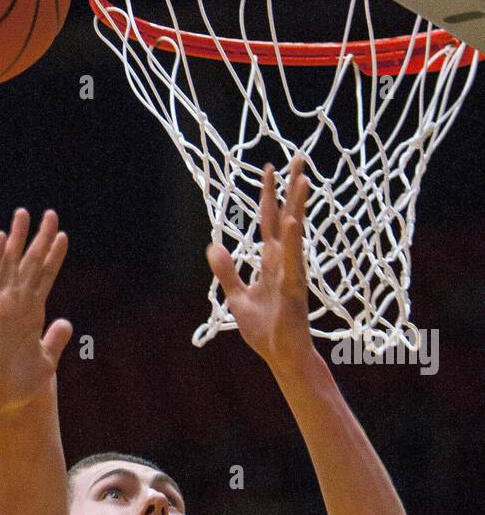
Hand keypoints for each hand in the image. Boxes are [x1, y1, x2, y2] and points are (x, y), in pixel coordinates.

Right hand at [0, 210, 71, 412]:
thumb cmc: (11, 387)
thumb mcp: (44, 362)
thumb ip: (54, 341)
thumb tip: (67, 323)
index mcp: (30, 316)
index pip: (45, 279)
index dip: (54, 257)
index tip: (63, 236)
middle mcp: (17, 306)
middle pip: (31, 264)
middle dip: (41, 238)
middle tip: (50, 212)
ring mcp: (2, 306)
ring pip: (12, 264)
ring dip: (20, 238)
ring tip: (25, 212)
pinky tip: (1, 237)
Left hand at [206, 156, 316, 370]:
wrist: (280, 356)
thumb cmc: (265, 330)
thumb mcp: (237, 297)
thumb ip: (227, 272)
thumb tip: (212, 246)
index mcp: (271, 262)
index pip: (269, 221)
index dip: (269, 195)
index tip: (271, 168)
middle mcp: (284, 262)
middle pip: (288, 218)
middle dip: (292, 190)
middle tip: (300, 158)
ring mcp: (291, 273)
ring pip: (294, 234)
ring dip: (297, 208)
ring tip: (302, 180)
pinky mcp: (293, 289)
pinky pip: (292, 262)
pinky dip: (290, 243)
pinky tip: (291, 223)